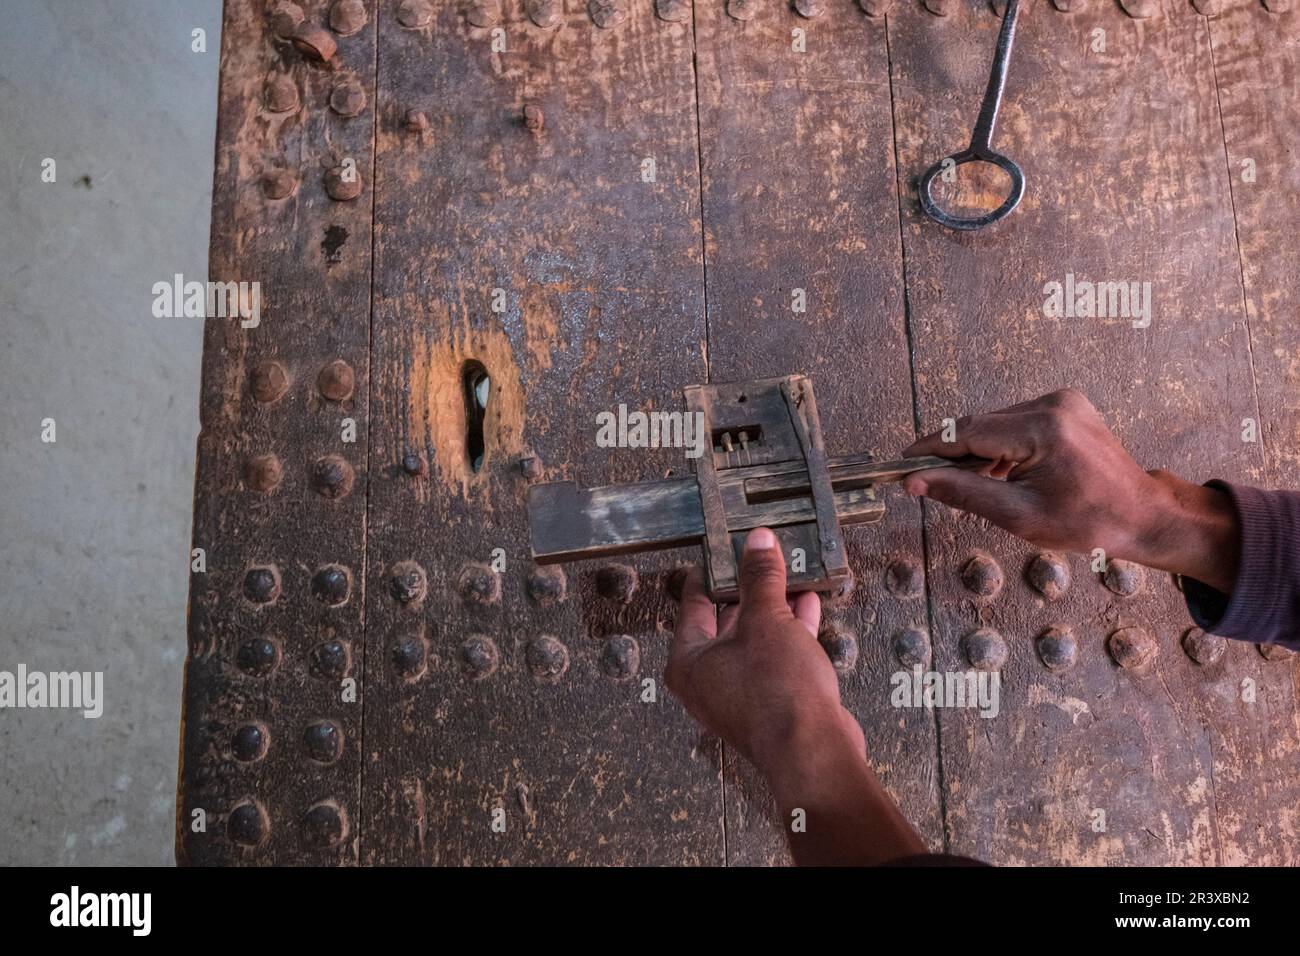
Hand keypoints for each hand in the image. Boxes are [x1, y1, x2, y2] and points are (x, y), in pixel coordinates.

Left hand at [667, 527, 924, 864]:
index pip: (695, 601)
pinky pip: (775, 656)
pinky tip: (808, 603)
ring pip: (754, 637)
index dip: (714, 569)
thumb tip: (758, 541)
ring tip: (789, 573)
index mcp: (689, 659)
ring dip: (774, 606)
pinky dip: (789, 630)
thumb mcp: (767, 619)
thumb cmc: (776, 690)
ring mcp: (739, 694)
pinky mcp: (769, 703)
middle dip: (749, 587)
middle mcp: (707, 679)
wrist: (813, 751)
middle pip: (725, 619)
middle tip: (762, 555)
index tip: (729, 546)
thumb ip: (761, 578)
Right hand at [902, 388, 1240, 592]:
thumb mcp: (1019, 515)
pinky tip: (1002, 473)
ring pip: (995, 423)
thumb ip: (963, 492)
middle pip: (980, 425)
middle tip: (926, 482)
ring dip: (978, 451)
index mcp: (1044, 428)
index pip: (968, 432)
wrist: (1142, 516)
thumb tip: (916, 482)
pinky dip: (1001, 446)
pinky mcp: (1067, 406)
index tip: (901, 462)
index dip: (930, 450)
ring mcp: (1063, 401)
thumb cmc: (1088, 523)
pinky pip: (1016, 422)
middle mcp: (1053, 404)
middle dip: (954, 454)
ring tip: (978, 486)